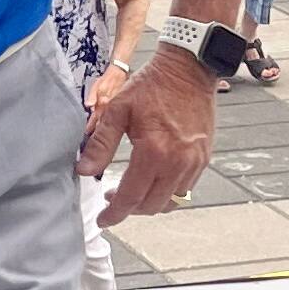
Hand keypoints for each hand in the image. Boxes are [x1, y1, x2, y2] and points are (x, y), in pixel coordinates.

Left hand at [82, 45, 215, 222]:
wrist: (188, 70)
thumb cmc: (152, 86)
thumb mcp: (118, 110)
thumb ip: (100, 144)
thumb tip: (84, 170)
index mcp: (154, 151)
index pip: (131, 197)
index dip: (114, 213)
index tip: (103, 219)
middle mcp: (178, 162)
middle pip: (151, 205)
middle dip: (130, 209)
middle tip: (113, 200)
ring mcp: (194, 162)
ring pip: (171, 201)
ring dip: (150, 204)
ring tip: (133, 193)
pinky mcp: (203, 158)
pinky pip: (186, 188)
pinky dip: (168, 193)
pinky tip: (154, 181)